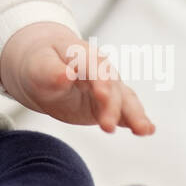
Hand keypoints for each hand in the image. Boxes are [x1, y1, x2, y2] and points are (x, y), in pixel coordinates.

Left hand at [0, 23, 155, 135]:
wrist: (44, 66)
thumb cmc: (40, 62)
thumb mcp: (37, 65)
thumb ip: (50, 71)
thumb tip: (64, 75)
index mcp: (83, 54)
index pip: (95, 67)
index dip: (100, 80)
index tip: (102, 95)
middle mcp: (102, 70)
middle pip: (112, 87)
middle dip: (112, 106)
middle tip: (106, 126)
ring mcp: (109, 87)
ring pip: (125, 100)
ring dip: (134, 115)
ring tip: (143, 130)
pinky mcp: (109, 104)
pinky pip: (126, 111)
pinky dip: (137, 120)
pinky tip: (147, 130)